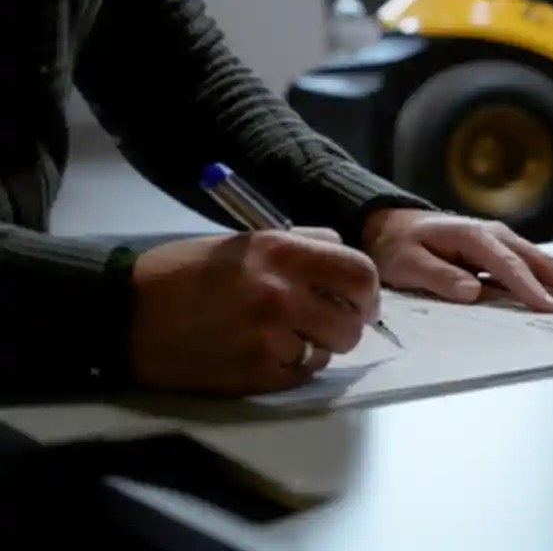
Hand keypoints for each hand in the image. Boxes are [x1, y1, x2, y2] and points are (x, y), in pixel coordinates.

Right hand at [128, 228, 379, 395]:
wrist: (124, 311)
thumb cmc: (184, 272)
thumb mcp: (246, 242)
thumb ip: (302, 246)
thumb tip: (344, 263)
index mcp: (282, 250)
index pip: (360, 272)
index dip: (366, 291)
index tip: (361, 300)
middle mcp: (282, 291)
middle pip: (354, 319)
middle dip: (348, 323)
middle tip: (328, 322)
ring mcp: (270, 335)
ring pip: (331, 349)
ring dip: (317, 345)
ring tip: (285, 335)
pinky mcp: (256, 372)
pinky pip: (301, 372)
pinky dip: (291, 366)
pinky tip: (261, 352)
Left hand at [362, 209, 552, 313]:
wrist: (393, 224)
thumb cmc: (399, 246)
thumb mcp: (406, 262)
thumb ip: (438, 276)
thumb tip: (471, 291)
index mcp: (474, 237)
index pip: (508, 266)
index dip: (530, 288)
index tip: (550, 309)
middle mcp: (497, 236)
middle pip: (541, 262)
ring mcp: (506, 242)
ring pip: (549, 263)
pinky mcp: (508, 252)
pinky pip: (542, 266)